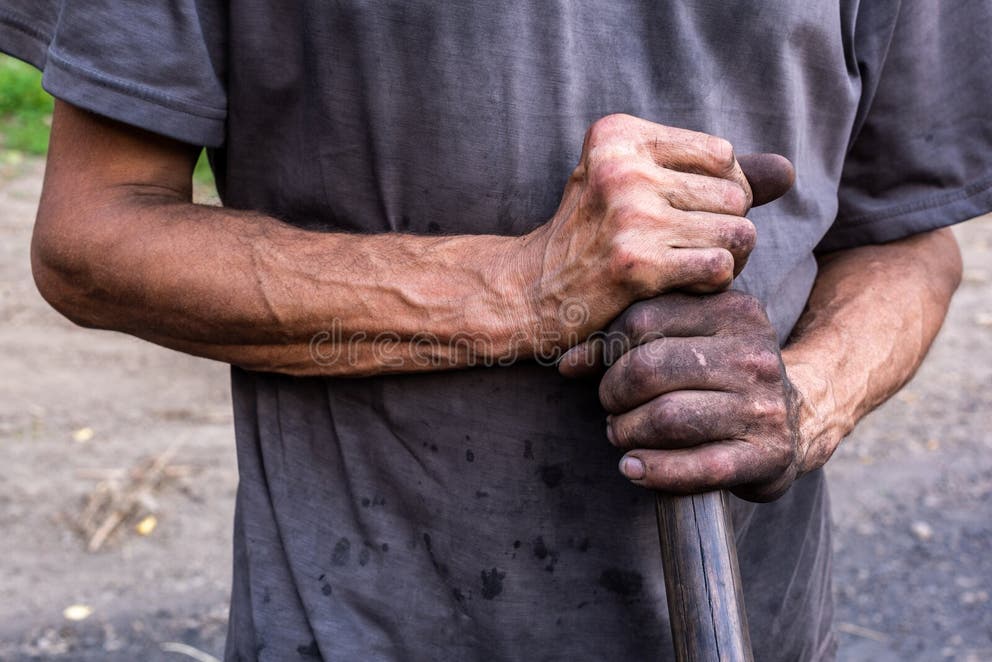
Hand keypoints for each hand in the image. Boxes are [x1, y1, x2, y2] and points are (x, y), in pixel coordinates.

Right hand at [508, 113, 793, 352]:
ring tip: (688, 267)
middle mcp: (622, 168)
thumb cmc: (587, 237)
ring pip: (738, 231)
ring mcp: (628, 216)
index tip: (686, 217)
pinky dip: (712, 283)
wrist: (527, 292)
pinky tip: (682, 287)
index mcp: (617, 136)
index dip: (719, 191)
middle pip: (736, 194)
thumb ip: (707, 174)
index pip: (723, 156)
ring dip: (725, 258)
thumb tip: (789, 171)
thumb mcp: (631, 185)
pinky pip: (720, 267)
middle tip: (687, 249)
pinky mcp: (636, 265)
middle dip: (724, 226)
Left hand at [560, 291, 806, 501]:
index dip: (609, 349)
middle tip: (610, 407)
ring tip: (620, 435)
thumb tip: (566, 364)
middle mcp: (754, 354)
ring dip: (627, 433)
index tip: (606, 369)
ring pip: (668, 419)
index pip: (643, 320)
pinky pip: (697, 467)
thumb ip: (625, 341)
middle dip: (613, 394)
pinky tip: (634, 468)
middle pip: (650, 370)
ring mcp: (764, 406)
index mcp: (734, 311)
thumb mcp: (684, 338)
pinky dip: (654, 471)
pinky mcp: (768, 454)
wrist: (796, 415)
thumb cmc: (720, 372)